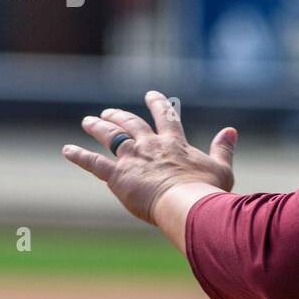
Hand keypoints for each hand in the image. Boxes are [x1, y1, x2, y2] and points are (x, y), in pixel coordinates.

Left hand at [62, 91, 236, 224]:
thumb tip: (231, 130)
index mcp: (175, 143)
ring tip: (89, 121)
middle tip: (109, 111)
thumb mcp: (222, 168)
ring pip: (111, 136)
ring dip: (99, 127)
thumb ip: (223, 148)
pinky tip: (67, 149)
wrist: (187, 204)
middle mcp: (151, 145)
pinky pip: (94, 163)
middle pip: (131, 124)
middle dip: (120, 115)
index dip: (158, 104)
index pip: (166, 117)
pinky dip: (80, 156)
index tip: (151, 94)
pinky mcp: (118, 176)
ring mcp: (133, 159)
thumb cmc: (207, 191)